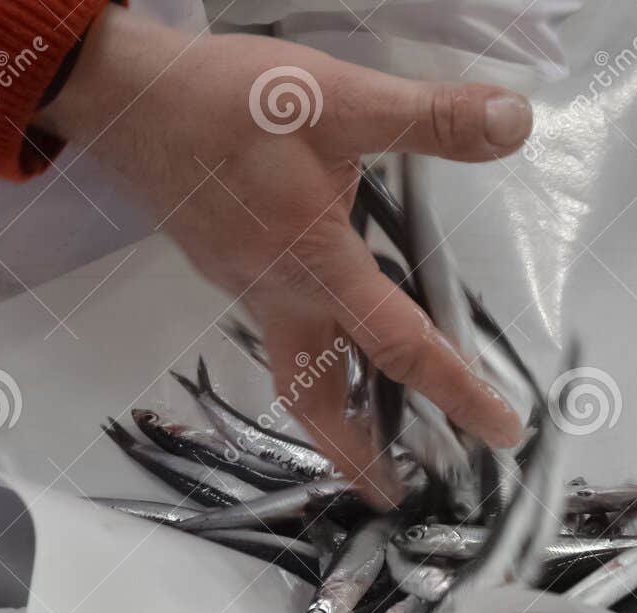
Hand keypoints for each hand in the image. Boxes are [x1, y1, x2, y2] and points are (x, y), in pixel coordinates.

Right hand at [38, 7, 530, 500]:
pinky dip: (309, 356)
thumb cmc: (225, 100)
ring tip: (366, 435)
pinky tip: (329, 328)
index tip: (504, 432)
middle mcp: (278, 294)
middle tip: (392, 492)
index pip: (401, 348)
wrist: (124, 98)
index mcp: (315, 265)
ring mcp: (245, 287)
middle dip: (356, 455)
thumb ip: (428, 116)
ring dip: (332, 413)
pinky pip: (275, 331)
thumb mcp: (338, 96)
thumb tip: (512, 122)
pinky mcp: (225, 268)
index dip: (458, 394)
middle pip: (318, 402)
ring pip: (294, 370)